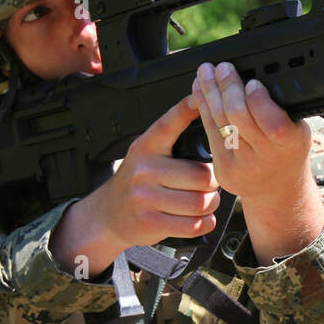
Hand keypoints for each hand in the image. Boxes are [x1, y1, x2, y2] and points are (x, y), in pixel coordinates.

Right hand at [51, 94, 219, 275]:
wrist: (108, 214)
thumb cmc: (139, 182)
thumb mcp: (147, 154)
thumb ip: (173, 140)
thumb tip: (207, 114)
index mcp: (147, 146)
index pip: (168, 123)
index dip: (186, 109)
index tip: (199, 98)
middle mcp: (144, 169)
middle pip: (202, 176)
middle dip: (214, 183)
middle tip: (211, 185)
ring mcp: (145, 197)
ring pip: (200, 202)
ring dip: (211, 204)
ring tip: (206, 201)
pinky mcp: (150, 222)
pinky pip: (193, 225)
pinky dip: (205, 222)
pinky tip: (201, 217)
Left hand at [191, 61, 313, 204]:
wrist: (277, 190)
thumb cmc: (288, 153)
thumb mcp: (297, 130)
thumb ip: (280, 108)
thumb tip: (254, 75)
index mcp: (289, 146)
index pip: (272, 122)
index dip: (258, 99)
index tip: (252, 82)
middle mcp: (264, 159)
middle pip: (238, 117)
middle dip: (228, 87)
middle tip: (223, 68)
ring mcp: (241, 166)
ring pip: (220, 122)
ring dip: (210, 92)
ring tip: (206, 72)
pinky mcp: (222, 169)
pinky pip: (210, 131)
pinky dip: (203, 107)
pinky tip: (199, 90)